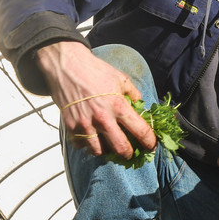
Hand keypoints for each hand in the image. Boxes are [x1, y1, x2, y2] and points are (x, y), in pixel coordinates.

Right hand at [35, 41, 155, 159]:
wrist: (67, 66)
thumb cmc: (95, 70)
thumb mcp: (120, 78)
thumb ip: (133, 93)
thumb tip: (140, 105)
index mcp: (118, 105)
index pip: (141, 131)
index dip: (150, 142)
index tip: (151, 145)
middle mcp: (103, 118)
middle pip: (121, 149)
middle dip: (129, 154)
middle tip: (130, 152)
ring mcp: (86, 124)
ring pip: (99, 152)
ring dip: (106, 150)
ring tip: (108, 144)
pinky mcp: (71, 126)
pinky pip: (81, 145)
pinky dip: (87, 144)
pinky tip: (90, 137)